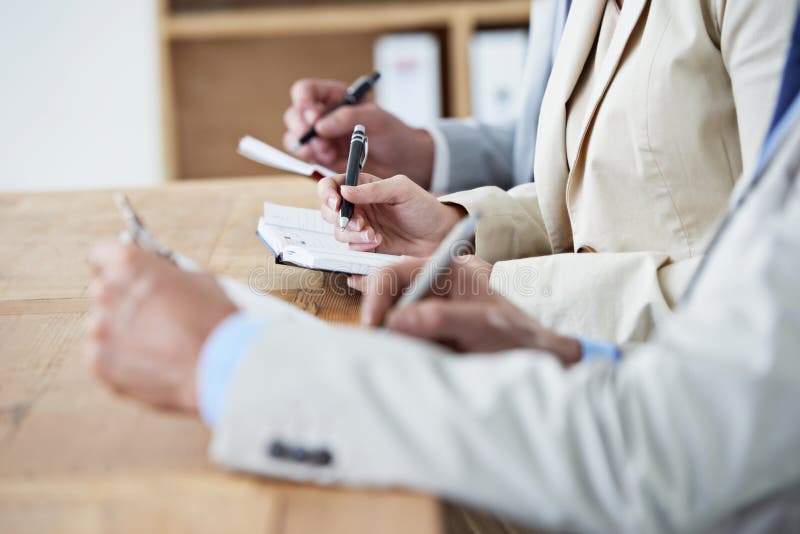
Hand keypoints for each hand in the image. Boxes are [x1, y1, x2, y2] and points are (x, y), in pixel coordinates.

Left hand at [86, 242, 237, 412]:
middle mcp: (107, 292)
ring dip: (123, 332)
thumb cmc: (214, 320)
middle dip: (123, 301)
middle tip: (152, 314)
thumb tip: (158, 278)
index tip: (123, 274)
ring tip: (157, 343)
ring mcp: (100, 330)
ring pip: (103, 327)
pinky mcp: (100, 362)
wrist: (221, 365)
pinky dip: (123, 359)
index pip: (100, 254)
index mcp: (128, 264)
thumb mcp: (196, 279)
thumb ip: (165, 275)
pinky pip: (104, 356)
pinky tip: (152, 360)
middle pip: (103, 292)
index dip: (114, 265)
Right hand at [283, 78, 435, 187]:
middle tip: (321, 140)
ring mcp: (321, 137)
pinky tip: (330, 160)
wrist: (403, 161)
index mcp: (335, 97)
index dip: (304, 102)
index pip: (306, 91)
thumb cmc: (393, 133)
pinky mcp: (323, 157)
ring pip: (295, 138)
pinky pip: (305, 157)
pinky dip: (312, 159)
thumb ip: (348, 118)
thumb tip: (319, 125)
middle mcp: (323, 115)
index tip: (314, 117)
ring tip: (329, 153)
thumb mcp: (376, 119)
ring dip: (307, 146)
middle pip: (294, 115)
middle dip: (303, 129)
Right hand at [318, 172, 464, 255]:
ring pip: (338, 231)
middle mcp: (358, 205)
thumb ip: (373, 190)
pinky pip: (350, 246)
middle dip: (340, 219)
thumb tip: (345, 190)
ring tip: (375, 235)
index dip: (327, 193)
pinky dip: (360, 245)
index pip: (332, 185)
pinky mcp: (365, 244)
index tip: (336, 204)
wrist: (438, 237)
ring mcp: (361, 226)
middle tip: (360, 223)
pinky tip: (378, 241)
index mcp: (363, 186)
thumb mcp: (402, 190)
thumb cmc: (424, 208)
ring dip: (353, 234)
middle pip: (328, 211)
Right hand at [358, 256, 581, 364]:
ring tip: (408, 362)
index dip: (376, 297)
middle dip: (379, 326)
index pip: (394, 273)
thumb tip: (396, 320)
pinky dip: (400, 357)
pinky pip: (400, 345)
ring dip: (390, 345)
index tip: (373, 327)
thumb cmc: (518, 337)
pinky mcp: (425, 338)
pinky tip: (415, 368)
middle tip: (384, 352)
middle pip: (384, 300)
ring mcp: (425, 315)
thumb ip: (443, 319)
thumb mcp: (484, 327)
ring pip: (389, 327)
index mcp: (444, 271)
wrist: (539, 362)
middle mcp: (430, 289)